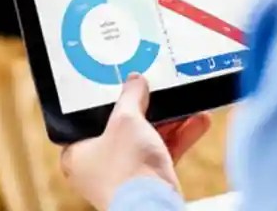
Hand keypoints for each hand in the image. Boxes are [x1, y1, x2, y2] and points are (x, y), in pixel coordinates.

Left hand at [60, 73, 212, 210]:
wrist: (153, 207)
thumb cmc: (127, 166)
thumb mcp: (126, 120)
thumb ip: (131, 96)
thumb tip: (135, 79)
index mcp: (77, 154)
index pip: (88, 121)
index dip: (104, 102)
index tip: (119, 85)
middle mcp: (97, 168)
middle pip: (122, 129)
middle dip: (145, 109)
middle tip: (155, 88)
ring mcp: (124, 177)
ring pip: (146, 141)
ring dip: (169, 122)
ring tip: (184, 100)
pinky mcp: (147, 183)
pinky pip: (162, 154)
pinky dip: (179, 138)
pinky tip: (199, 121)